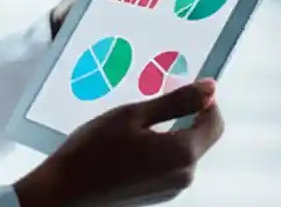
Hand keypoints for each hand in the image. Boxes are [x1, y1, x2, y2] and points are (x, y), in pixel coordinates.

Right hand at [14, 80, 224, 206]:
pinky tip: (129, 145)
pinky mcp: (158, 195)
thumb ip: (175, 102)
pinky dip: (158, 151)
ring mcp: (172, 189)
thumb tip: (210, 88)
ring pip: (183, 152)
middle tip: (151, 100)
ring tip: (133, 124)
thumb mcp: (133, 115)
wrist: (67, 190)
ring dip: (169, 134)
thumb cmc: (94, 149)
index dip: (205, 102)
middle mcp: (185, 175)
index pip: (214, 123)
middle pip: (200, 139)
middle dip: (185, 117)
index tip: (185, 86)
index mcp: (182, 154)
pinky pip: (169, 166)